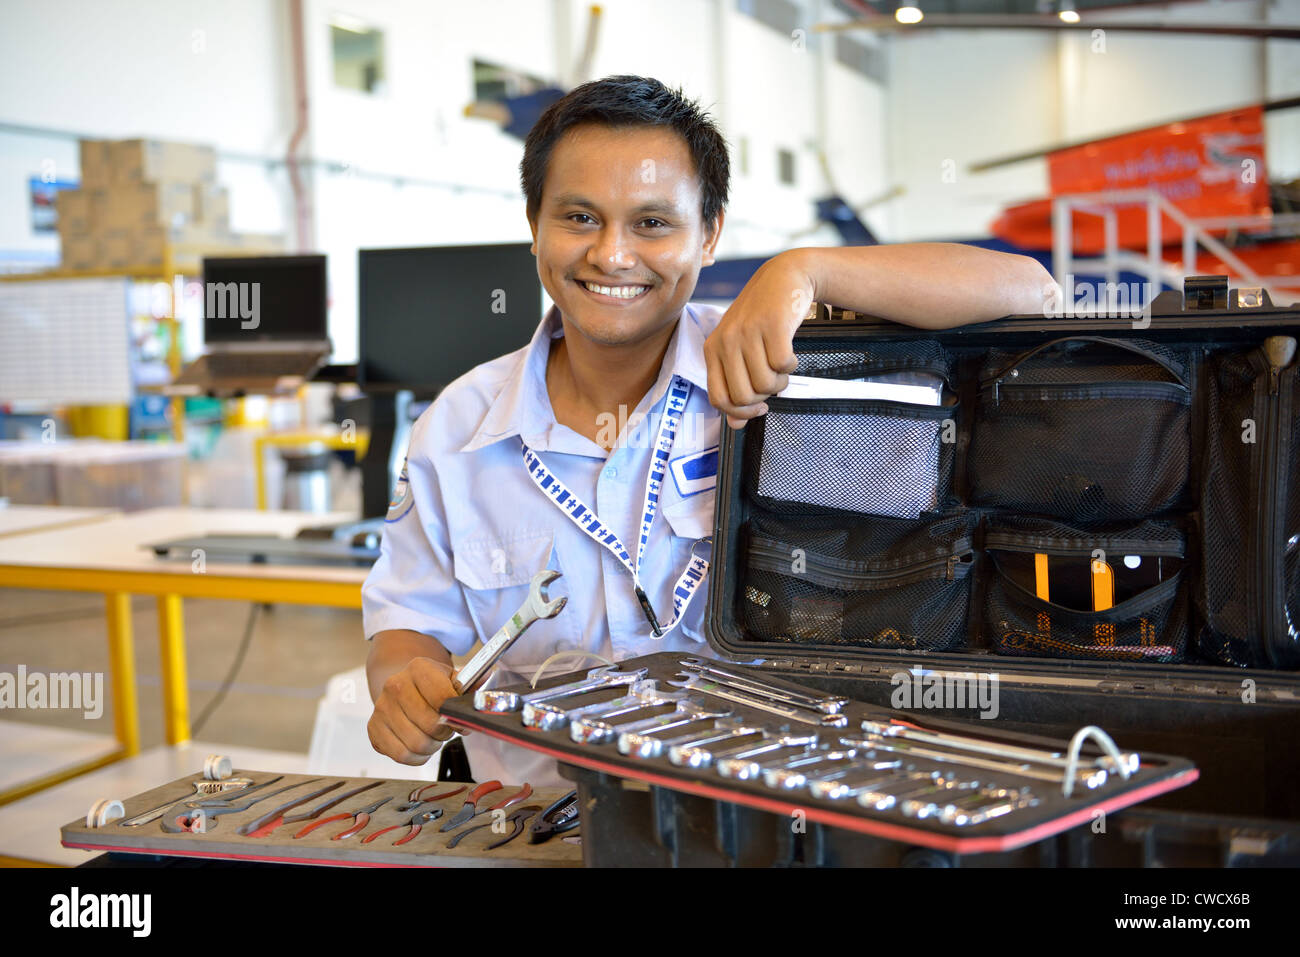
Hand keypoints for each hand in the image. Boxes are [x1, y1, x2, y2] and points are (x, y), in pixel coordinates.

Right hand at [367, 657, 461, 765]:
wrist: (402, 686)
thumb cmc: (432, 686)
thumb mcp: (452, 679)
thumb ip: (471, 686)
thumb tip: (488, 690)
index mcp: (419, 668)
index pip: (442, 700)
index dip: (456, 717)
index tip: (461, 722)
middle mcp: (395, 685)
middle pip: (429, 725)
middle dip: (444, 733)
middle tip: (446, 730)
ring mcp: (382, 707)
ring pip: (416, 744)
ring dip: (432, 746)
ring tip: (433, 736)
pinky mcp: (374, 728)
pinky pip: (401, 756)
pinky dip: (417, 757)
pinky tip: (421, 746)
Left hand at [703, 250, 813, 428]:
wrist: (784, 276)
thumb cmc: (762, 317)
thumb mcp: (741, 348)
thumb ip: (735, 384)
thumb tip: (736, 425)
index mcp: (713, 349)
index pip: (719, 399)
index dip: (740, 412)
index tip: (759, 408)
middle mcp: (726, 340)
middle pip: (745, 397)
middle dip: (765, 396)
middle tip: (773, 379)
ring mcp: (748, 332)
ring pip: (766, 384)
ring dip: (781, 380)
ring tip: (781, 363)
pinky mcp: (772, 325)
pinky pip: (783, 365)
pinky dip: (791, 365)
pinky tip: (789, 351)